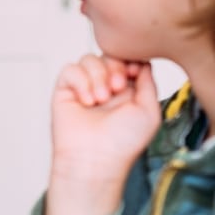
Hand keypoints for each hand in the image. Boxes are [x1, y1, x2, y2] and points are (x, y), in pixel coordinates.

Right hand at [44, 54, 160, 214]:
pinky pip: (70, 69)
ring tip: (101, 99)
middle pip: (109, 55)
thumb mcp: (149, 112)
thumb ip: (148, 84)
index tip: (133, 72)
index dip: (130, 59)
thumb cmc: (123, 143)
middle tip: (117, 88)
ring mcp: (84, 89)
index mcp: (127, 91)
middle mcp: (105, 87)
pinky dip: (80, 81)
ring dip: (98, 76)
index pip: (128, 60)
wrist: (96, 160)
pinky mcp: (65, 92)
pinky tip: (87, 101)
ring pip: (89, 59)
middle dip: (115, 67)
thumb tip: (143, 62)